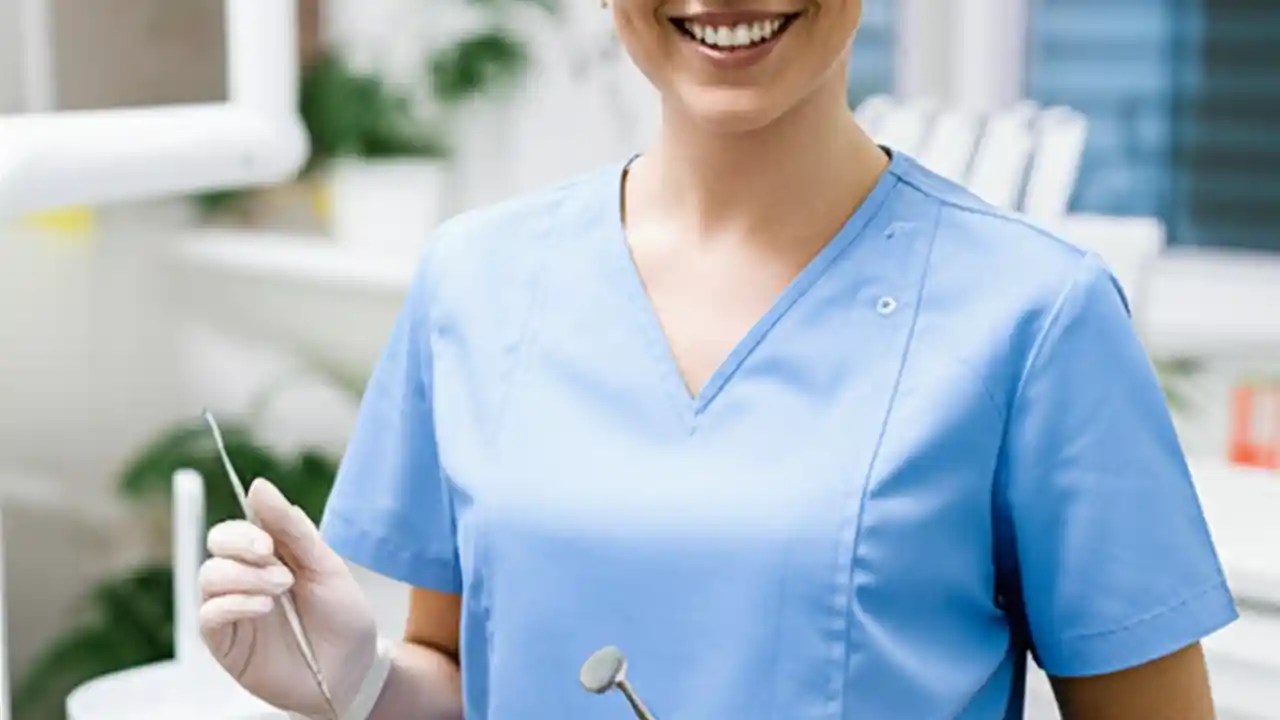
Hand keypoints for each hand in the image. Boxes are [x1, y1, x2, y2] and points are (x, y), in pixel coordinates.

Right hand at [199, 478, 377, 717]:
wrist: (353, 670)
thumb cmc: (342, 616)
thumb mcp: (325, 565)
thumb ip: (291, 528)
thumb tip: (258, 485)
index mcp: (270, 555)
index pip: (239, 526)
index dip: (247, 525)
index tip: (269, 539)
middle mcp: (246, 578)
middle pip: (216, 544)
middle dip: (239, 542)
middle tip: (269, 554)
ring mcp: (233, 609)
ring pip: (209, 576)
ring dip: (244, 575)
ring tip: (280, 587)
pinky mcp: (226, 643)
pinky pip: (208, 615)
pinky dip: (233, 603)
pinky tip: (262, 607)